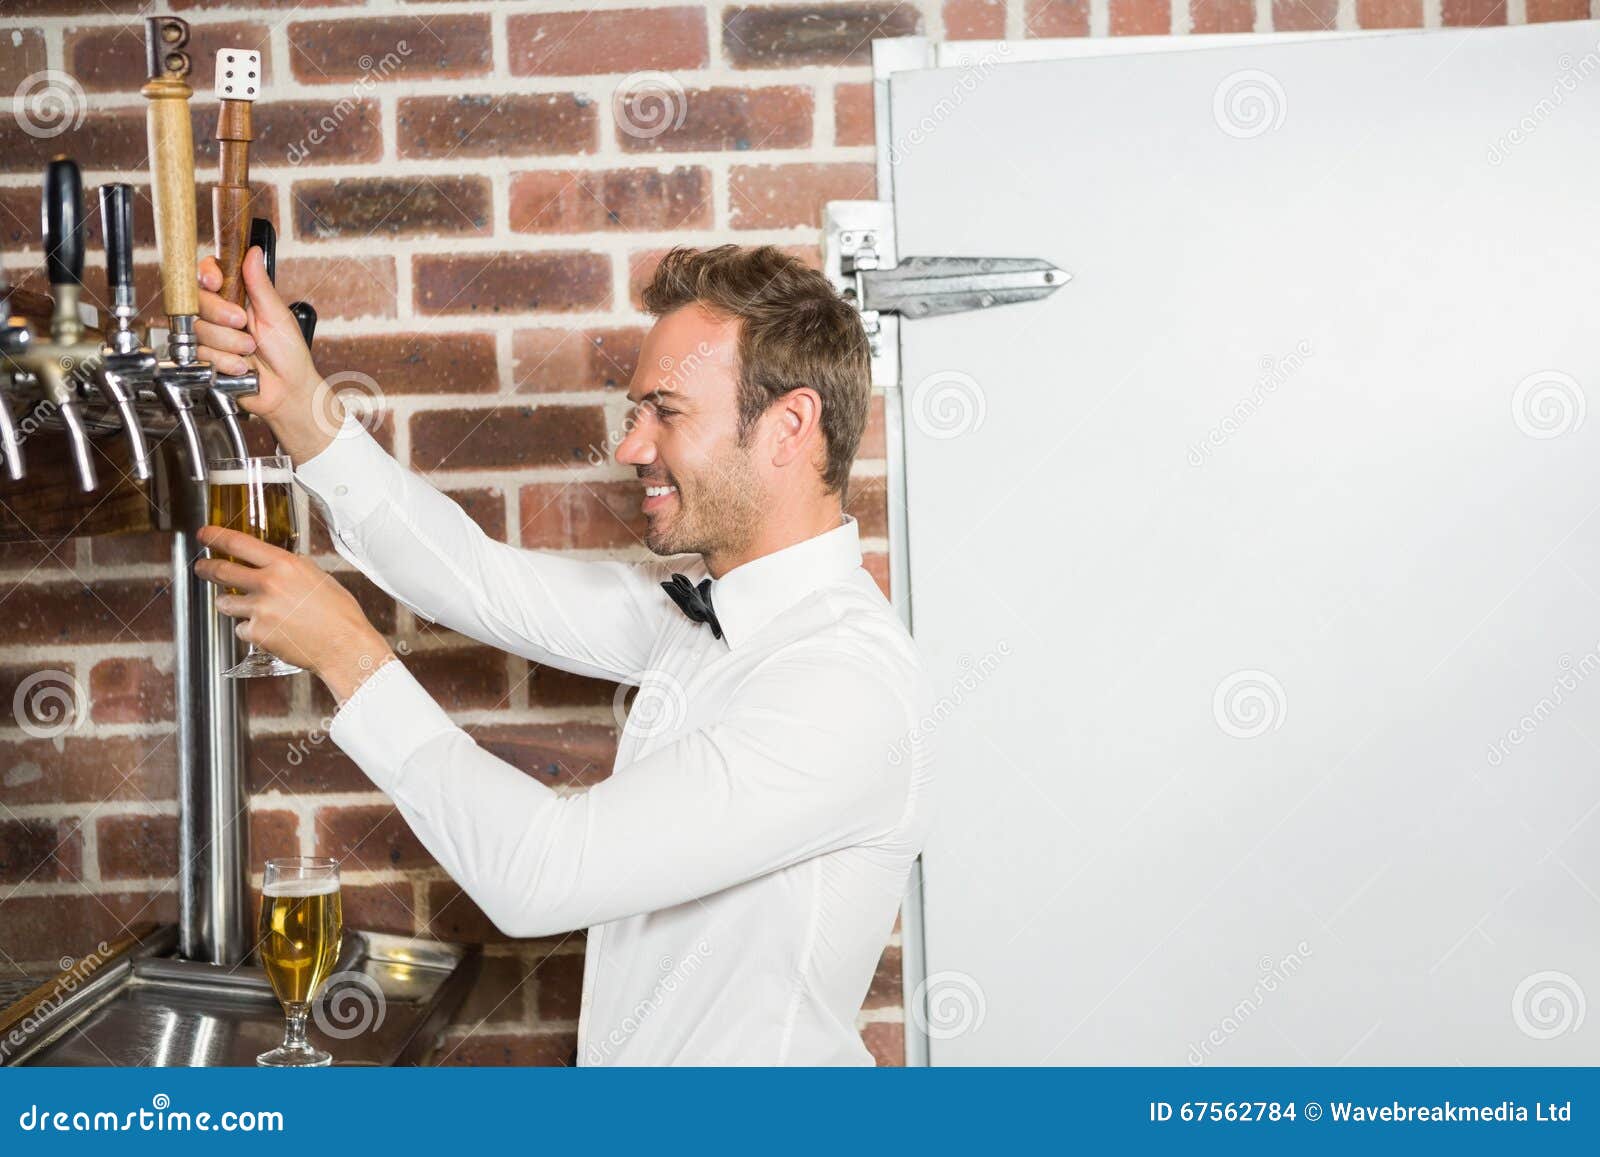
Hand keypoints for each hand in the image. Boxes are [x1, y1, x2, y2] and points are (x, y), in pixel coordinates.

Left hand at [194, 525, 393, 702]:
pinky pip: (241, 629)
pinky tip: (270, 631)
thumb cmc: (339, 613)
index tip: (204, 534)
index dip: (215, 536)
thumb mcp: (319, 577)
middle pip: (221, 570)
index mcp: (285, 565)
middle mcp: (268, 583)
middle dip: (206, 568)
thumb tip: (279, 563)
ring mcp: (260, 609)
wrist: (344, 645)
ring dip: (229, 603)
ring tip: (244, 607)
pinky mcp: (257, 633)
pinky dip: (251, 630)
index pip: (238, 543)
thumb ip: (294, 568)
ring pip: (225, 603)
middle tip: (202, 567)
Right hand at [196, 249, 343, 462]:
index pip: (208, 274)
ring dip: (229, 343)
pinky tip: (241, 367)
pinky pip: (201, 353)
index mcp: (238, 297)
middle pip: (198, 300)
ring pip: (199, 328)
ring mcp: (212, 336)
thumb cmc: (289, 354)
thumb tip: (253, 251)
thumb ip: (260, 285)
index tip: (215, 282)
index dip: (206, 275)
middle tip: (244, 324)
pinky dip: (225, 361)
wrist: (287, 391)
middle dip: (222, 314)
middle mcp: (220, 314)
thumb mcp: (277, 315)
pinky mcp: (205, 359)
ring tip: (250, 351)